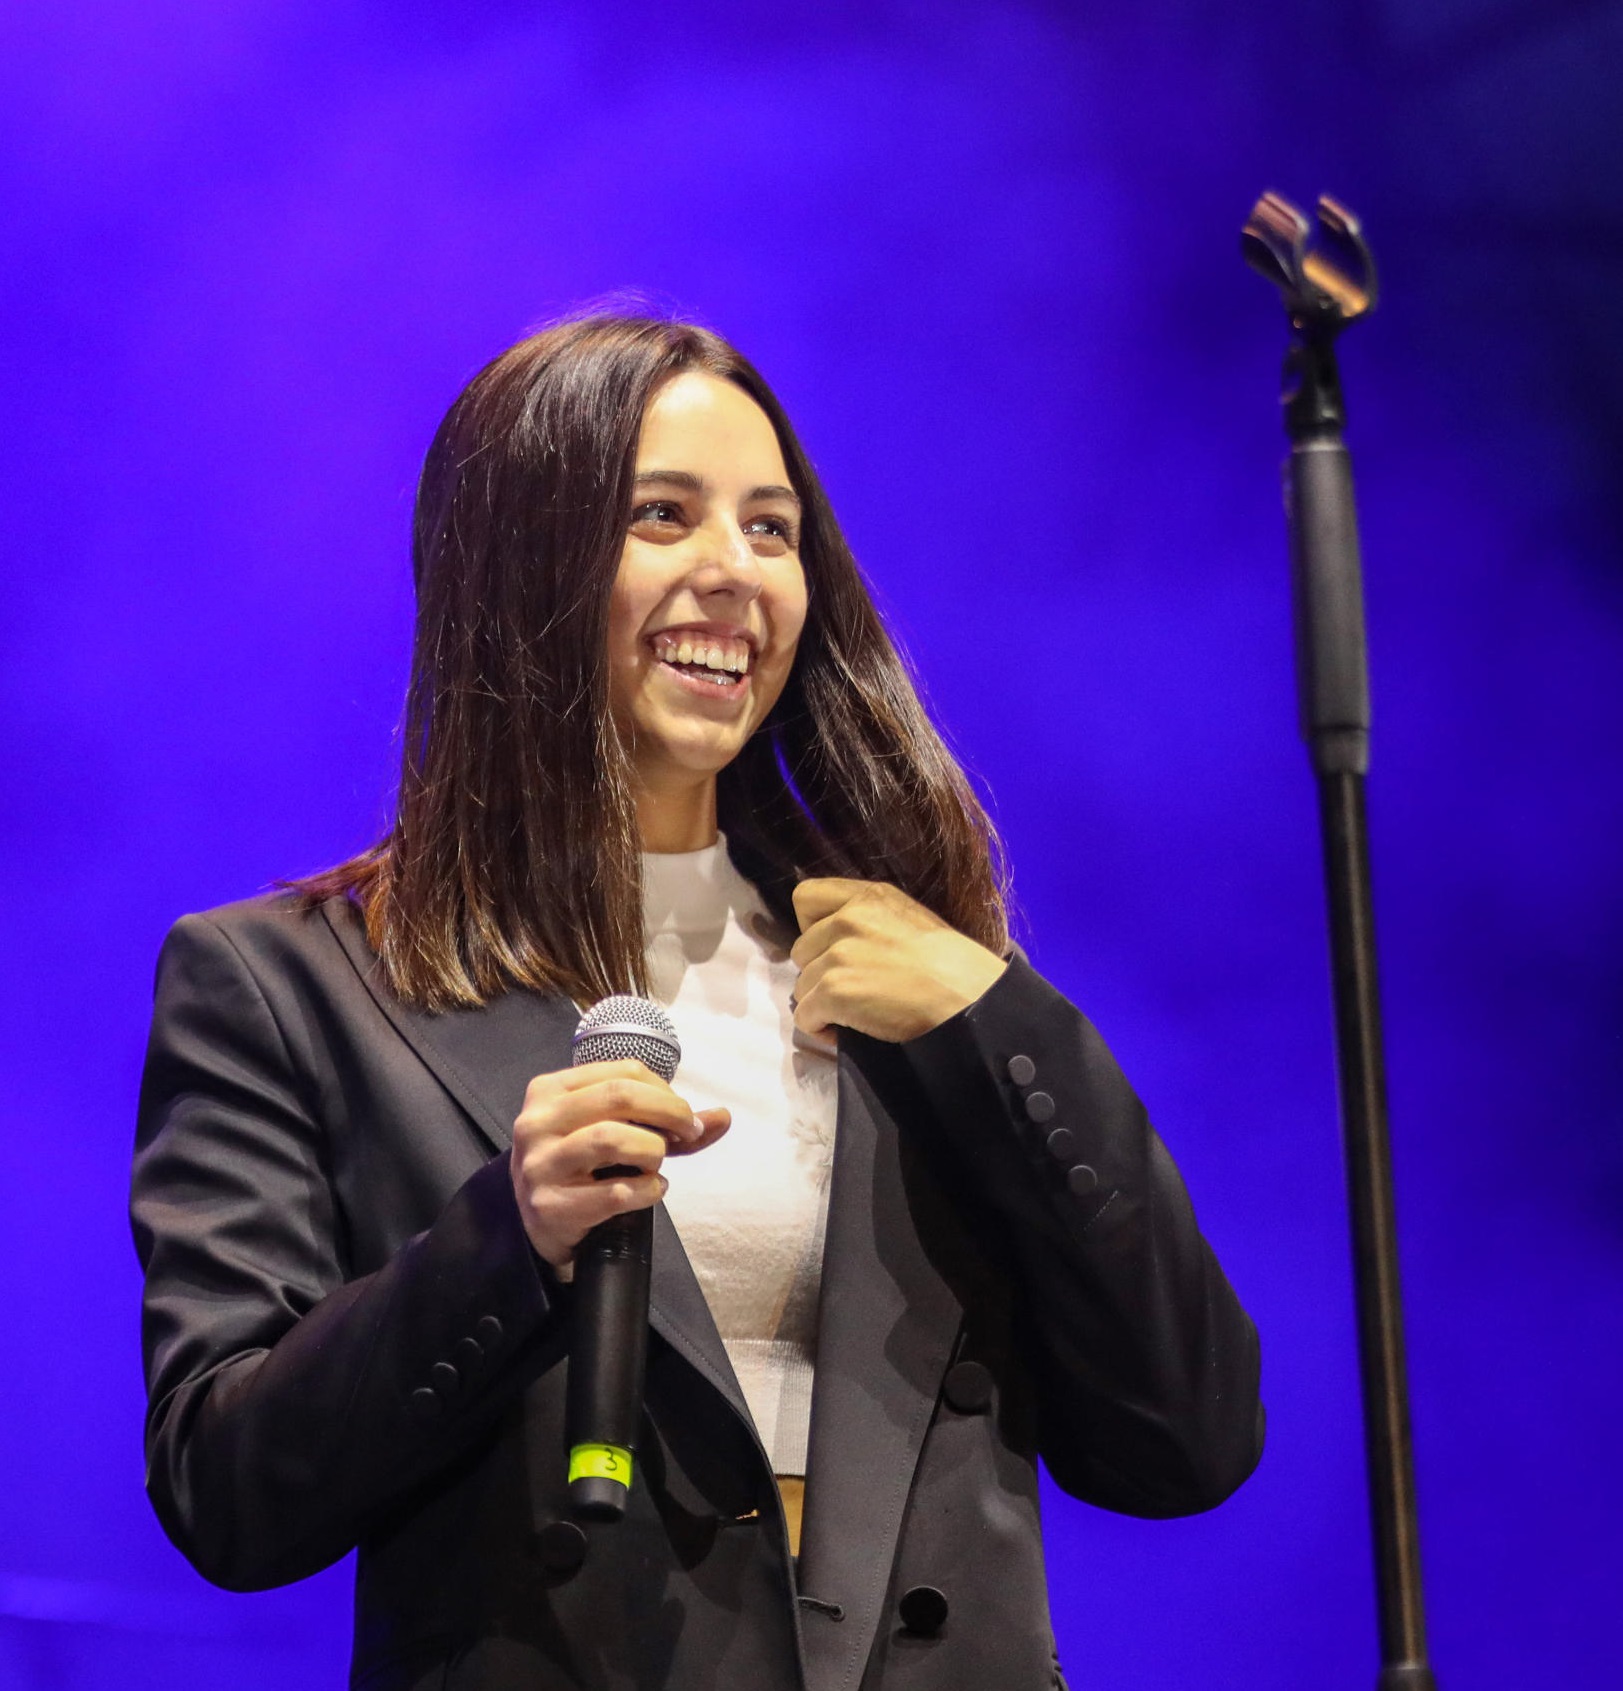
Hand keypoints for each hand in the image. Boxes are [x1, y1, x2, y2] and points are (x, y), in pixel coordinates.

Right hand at [509, 1060, 729, 1269]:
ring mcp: (539, 1165)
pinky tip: (651, 1191)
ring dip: (653, 1150)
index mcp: (549, 1090)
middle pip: (619, 1096)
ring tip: (658, 1164)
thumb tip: (723, 1116)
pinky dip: (649, 1190)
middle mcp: (536, 1122)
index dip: (665, 1091)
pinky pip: (616, 1192)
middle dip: (669, 1112)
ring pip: (612, 1138)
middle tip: (689, 1133)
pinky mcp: (550, 1207)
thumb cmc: (584, 1167)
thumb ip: (666, 1123)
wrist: (539, 1226)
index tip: (684, 1116)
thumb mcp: (613, 1131)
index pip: (623, 1072)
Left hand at [789, 878, 1006, 1043]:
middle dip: (819, 971)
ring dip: (821, 1002)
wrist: (968, 997)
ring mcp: (837, 954)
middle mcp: (847, 918)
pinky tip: (845, 1030)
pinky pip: (805, 1015)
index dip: (812, 927)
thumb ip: (867, 920)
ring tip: (853, 1012)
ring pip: (801, 985)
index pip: (805, 896)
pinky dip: (820, 1028)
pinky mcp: (833, 990)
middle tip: (850, 987)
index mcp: (868, 896)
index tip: (832, 948)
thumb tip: (836, 942)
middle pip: (801, 949)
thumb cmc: (951, 966)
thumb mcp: (908, 919)